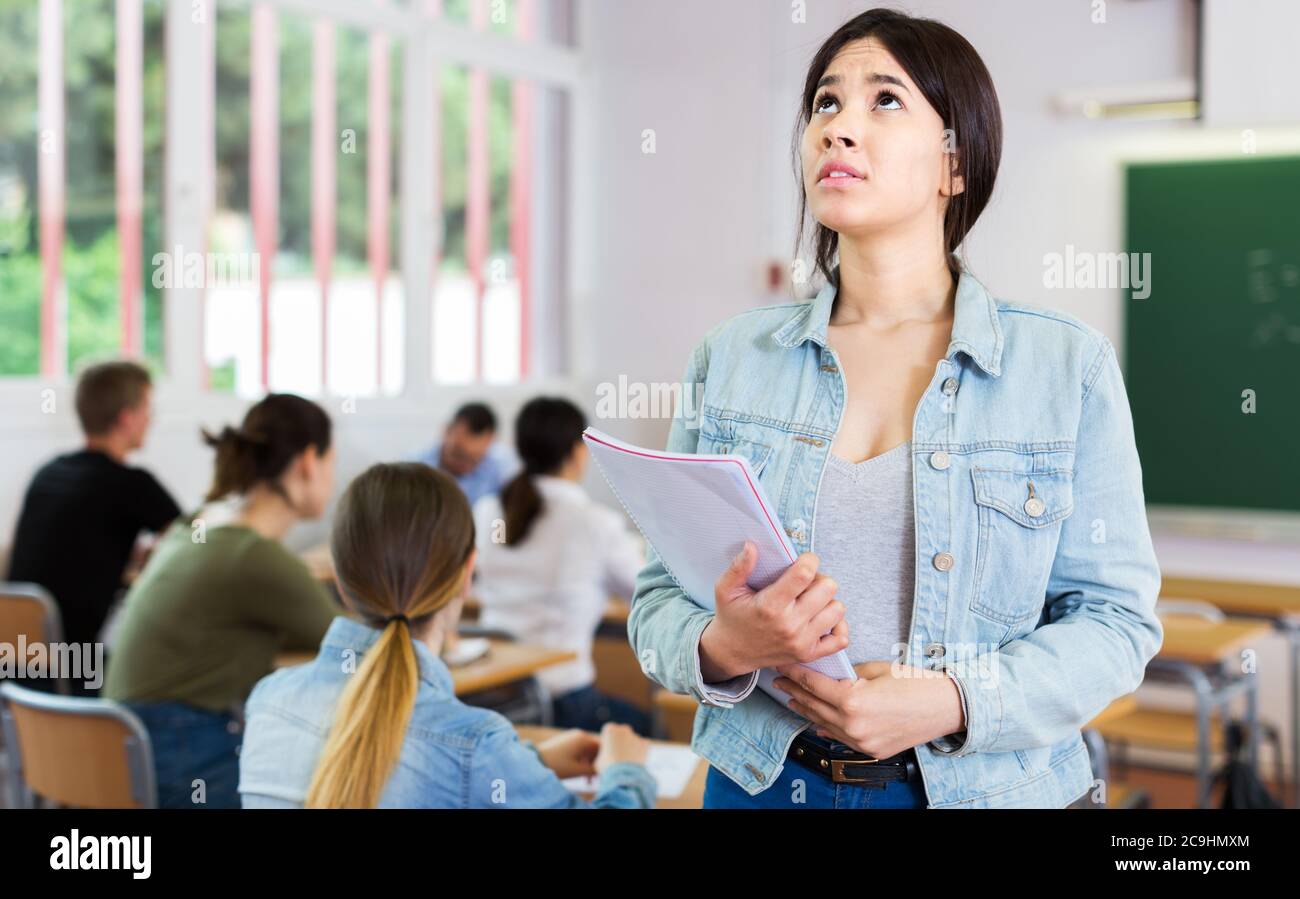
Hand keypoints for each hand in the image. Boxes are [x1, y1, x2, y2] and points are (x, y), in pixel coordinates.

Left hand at [535, 729, 600, 778]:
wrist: (535, 761)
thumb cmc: (558, 766)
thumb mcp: (579, 770)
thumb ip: (594, 769)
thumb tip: (604, 770)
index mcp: (584, 739)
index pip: (603, 747)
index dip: (605, 760)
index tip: (604, 772)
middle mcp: (579, 734)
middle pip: (594, 749)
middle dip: (596, 764)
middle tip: (595, 779)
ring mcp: (571, 737)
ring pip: (586, 751)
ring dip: (588, 764)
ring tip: (586, 780)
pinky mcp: (564, 741)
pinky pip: (578, 750)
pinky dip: (581, 760)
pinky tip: (578, 772)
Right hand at [594, 723, 648, 772]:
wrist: (624, 775)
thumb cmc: (608, 767)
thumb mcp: (598, 761)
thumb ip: (602, 755)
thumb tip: (604, 759)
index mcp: (610, 729)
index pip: (608, 732)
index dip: (607, 742)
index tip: (607, 752)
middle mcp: (624, 729)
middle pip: (621, 734)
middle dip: (620, 742)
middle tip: (618, 757)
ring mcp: (635, 735)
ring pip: (632, 741)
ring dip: (630, 748)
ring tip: (627, 763)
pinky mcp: (645, 744)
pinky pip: (642, 747)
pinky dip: (640, 753)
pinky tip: (635, 762)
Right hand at [698, 542, 848, 681]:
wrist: (732, 653)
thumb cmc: (732, 617)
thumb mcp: (726, 590)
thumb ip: (738, 567)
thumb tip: (752, 546)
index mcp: (770, 606)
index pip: (804, 574)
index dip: (809, 560)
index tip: (803, 560)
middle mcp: (789, 625)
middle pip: (828, 588)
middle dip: (819, 578)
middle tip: (805, 582)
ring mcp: (802, 642)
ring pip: (837, 609)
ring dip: (827, 600)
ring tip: (811, 600)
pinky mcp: (809, 654)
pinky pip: (841, 638)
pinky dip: (837, 625)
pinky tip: (822, 617)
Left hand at [773, 660, 965, 758]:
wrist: (946, 707)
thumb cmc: (915, 683)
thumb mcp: (876, 669)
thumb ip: (848, 674)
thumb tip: (830, 675)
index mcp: (852, 701)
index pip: (813, 685)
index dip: (794, 672)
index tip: (782, 664)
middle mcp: (853, 725)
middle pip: (813, 706)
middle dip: (794, 691)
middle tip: (779, 679)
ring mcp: (861, 742)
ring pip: (823, 724)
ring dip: (805, 710)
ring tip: (791, 698)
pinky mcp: (870, 750)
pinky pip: (840, 738)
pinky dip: (826, 726)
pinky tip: (814, 719)